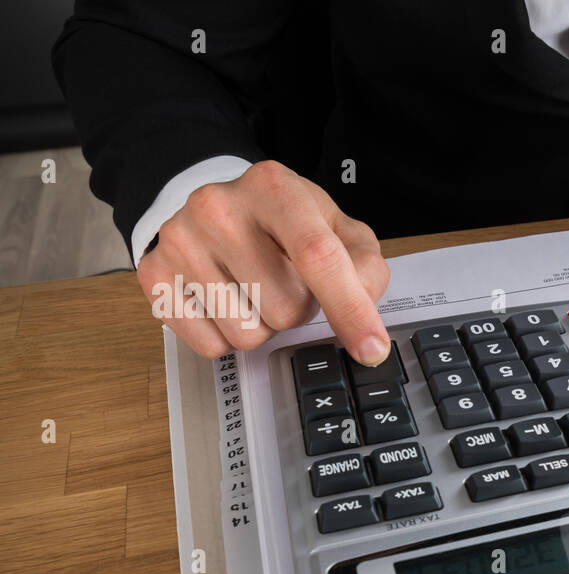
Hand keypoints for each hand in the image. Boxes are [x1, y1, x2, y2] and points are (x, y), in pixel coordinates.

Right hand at [137, 160, 390, 362]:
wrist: (216, 208)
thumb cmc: (284, 223)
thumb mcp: (336, 228)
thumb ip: (363, 264)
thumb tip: (362, 306)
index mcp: (274, 187)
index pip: (318, 256)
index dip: (350, 309)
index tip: (371, 348)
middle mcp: (219, 206)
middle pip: (286, 308)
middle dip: (298, 309)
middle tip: (285, 280)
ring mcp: (180, 239)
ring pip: (248, 334)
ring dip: (263, 324)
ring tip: (255, 288)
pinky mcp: (154, 274)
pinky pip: (212, 345)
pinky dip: (228, 336)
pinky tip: (227, 300)